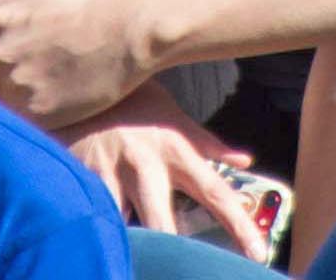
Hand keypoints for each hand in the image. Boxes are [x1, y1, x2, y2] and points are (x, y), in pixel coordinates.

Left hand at [0, 0, 154, 127]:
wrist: (121, 33)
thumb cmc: (87, 10)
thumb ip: (4, 9)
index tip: (13, 69)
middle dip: (4, 82)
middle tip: (34, 84)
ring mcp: (14, 82)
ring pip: (3, 102)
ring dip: (19, 102)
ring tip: (48, 98)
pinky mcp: (35, 111)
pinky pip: (23, 123)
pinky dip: (35, 119)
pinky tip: (56, 111)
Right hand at [57, 90, 260, 237]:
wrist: (82, 74)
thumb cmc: (135, 102)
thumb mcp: (174, 117)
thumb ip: (207, 144)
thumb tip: (245, 160)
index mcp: (175, 150)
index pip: (215, 192)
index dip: (238, 225)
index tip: (257, 253)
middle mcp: (144, 163)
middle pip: (162, 224)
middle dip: (169, 252)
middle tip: (183, 268)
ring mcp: (109, 170)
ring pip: (120, 223)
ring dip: (129, 242)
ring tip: (130, 257)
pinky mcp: (79, 173)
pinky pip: (90, 210)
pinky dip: (97, 225)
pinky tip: (98, 234)